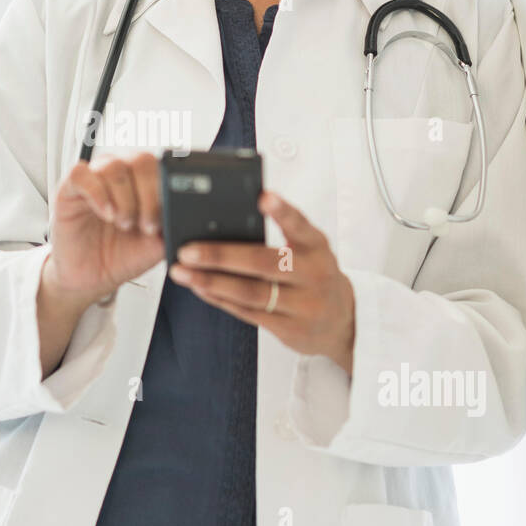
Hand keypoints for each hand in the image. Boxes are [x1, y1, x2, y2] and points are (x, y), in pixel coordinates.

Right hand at [45, 152, 165, 303]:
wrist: (92, 278)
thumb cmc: (122, 256)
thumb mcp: (156, 243)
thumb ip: (171, 223)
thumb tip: (187, 209)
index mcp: (144, 183)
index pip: (161, 165)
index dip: (167, 186)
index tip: (167, 215)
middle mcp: (121, 175)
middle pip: (140, 159)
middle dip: (148, 193)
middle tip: (147, 224)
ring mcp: (94, 179)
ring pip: (114, 166)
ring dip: (125, 198)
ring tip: (124, 223)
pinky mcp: (69, 189)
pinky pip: (81, 174)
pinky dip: (97, 194)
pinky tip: (107, 214)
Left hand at [168, 189, 355, 374]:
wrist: (343, 321)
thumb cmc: (314, 274)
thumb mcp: (309, 250)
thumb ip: (282, 235)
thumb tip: (226, 221)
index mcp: (317, 246)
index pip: (300, 224)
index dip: (282, 211)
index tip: (263, 197)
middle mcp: (314, 274)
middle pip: (263, 263)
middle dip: (221, 255)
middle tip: (187, 249)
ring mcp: (304, 304)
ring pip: (251, 292)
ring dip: (211, 281)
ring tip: (182, 272)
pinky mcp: (291, 329)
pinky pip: (249, 313)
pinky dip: (220, 299)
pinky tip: (199, 288)